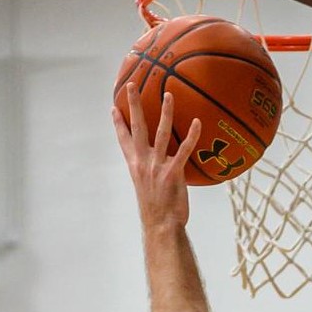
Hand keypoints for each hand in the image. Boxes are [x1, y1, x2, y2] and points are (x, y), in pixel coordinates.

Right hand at [112, 89, 198, 231]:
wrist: (161, 226)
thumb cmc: (156, 209)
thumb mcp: (147, 186)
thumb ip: (151, 170)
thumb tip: (160, 161)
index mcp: (135, 165)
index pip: (123, 140)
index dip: (118, 123)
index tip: (114, 107)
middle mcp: (143, 163)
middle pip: (137, 128)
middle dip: (134, 105)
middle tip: (132, 86)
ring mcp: (157, 167)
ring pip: (161, 133)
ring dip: (165, 112)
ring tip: (168, 94)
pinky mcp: (173, 173)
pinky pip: (184, 150)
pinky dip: (191, 136)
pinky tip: (197, 122)